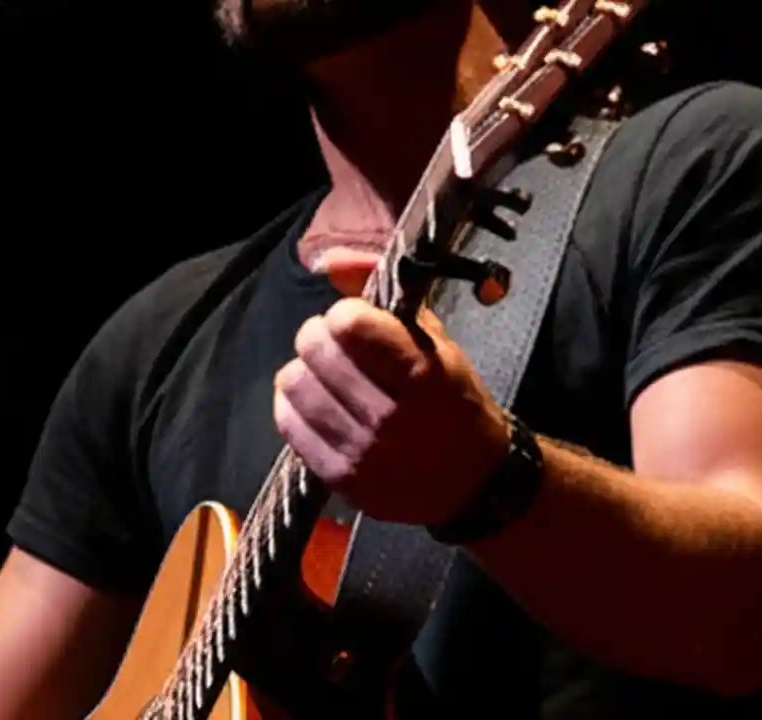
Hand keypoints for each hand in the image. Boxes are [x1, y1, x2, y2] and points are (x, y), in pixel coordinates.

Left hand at [273, 297, 511, 525]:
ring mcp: (362, 449)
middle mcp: (389, 413)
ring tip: (325, 377)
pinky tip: (316, 404)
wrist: (473, 481)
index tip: (356, 324)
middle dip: (320, 338)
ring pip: (294, 384)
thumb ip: (381, 290)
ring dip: (304, 372)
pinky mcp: (339, 477)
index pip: (347, 322)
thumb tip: (325, 260)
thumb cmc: (453, 400)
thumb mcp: (433, 339)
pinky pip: (288, 424)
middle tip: (335, 348)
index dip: (345, 315)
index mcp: (421, 372)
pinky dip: (294, 405)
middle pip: (313, 349)